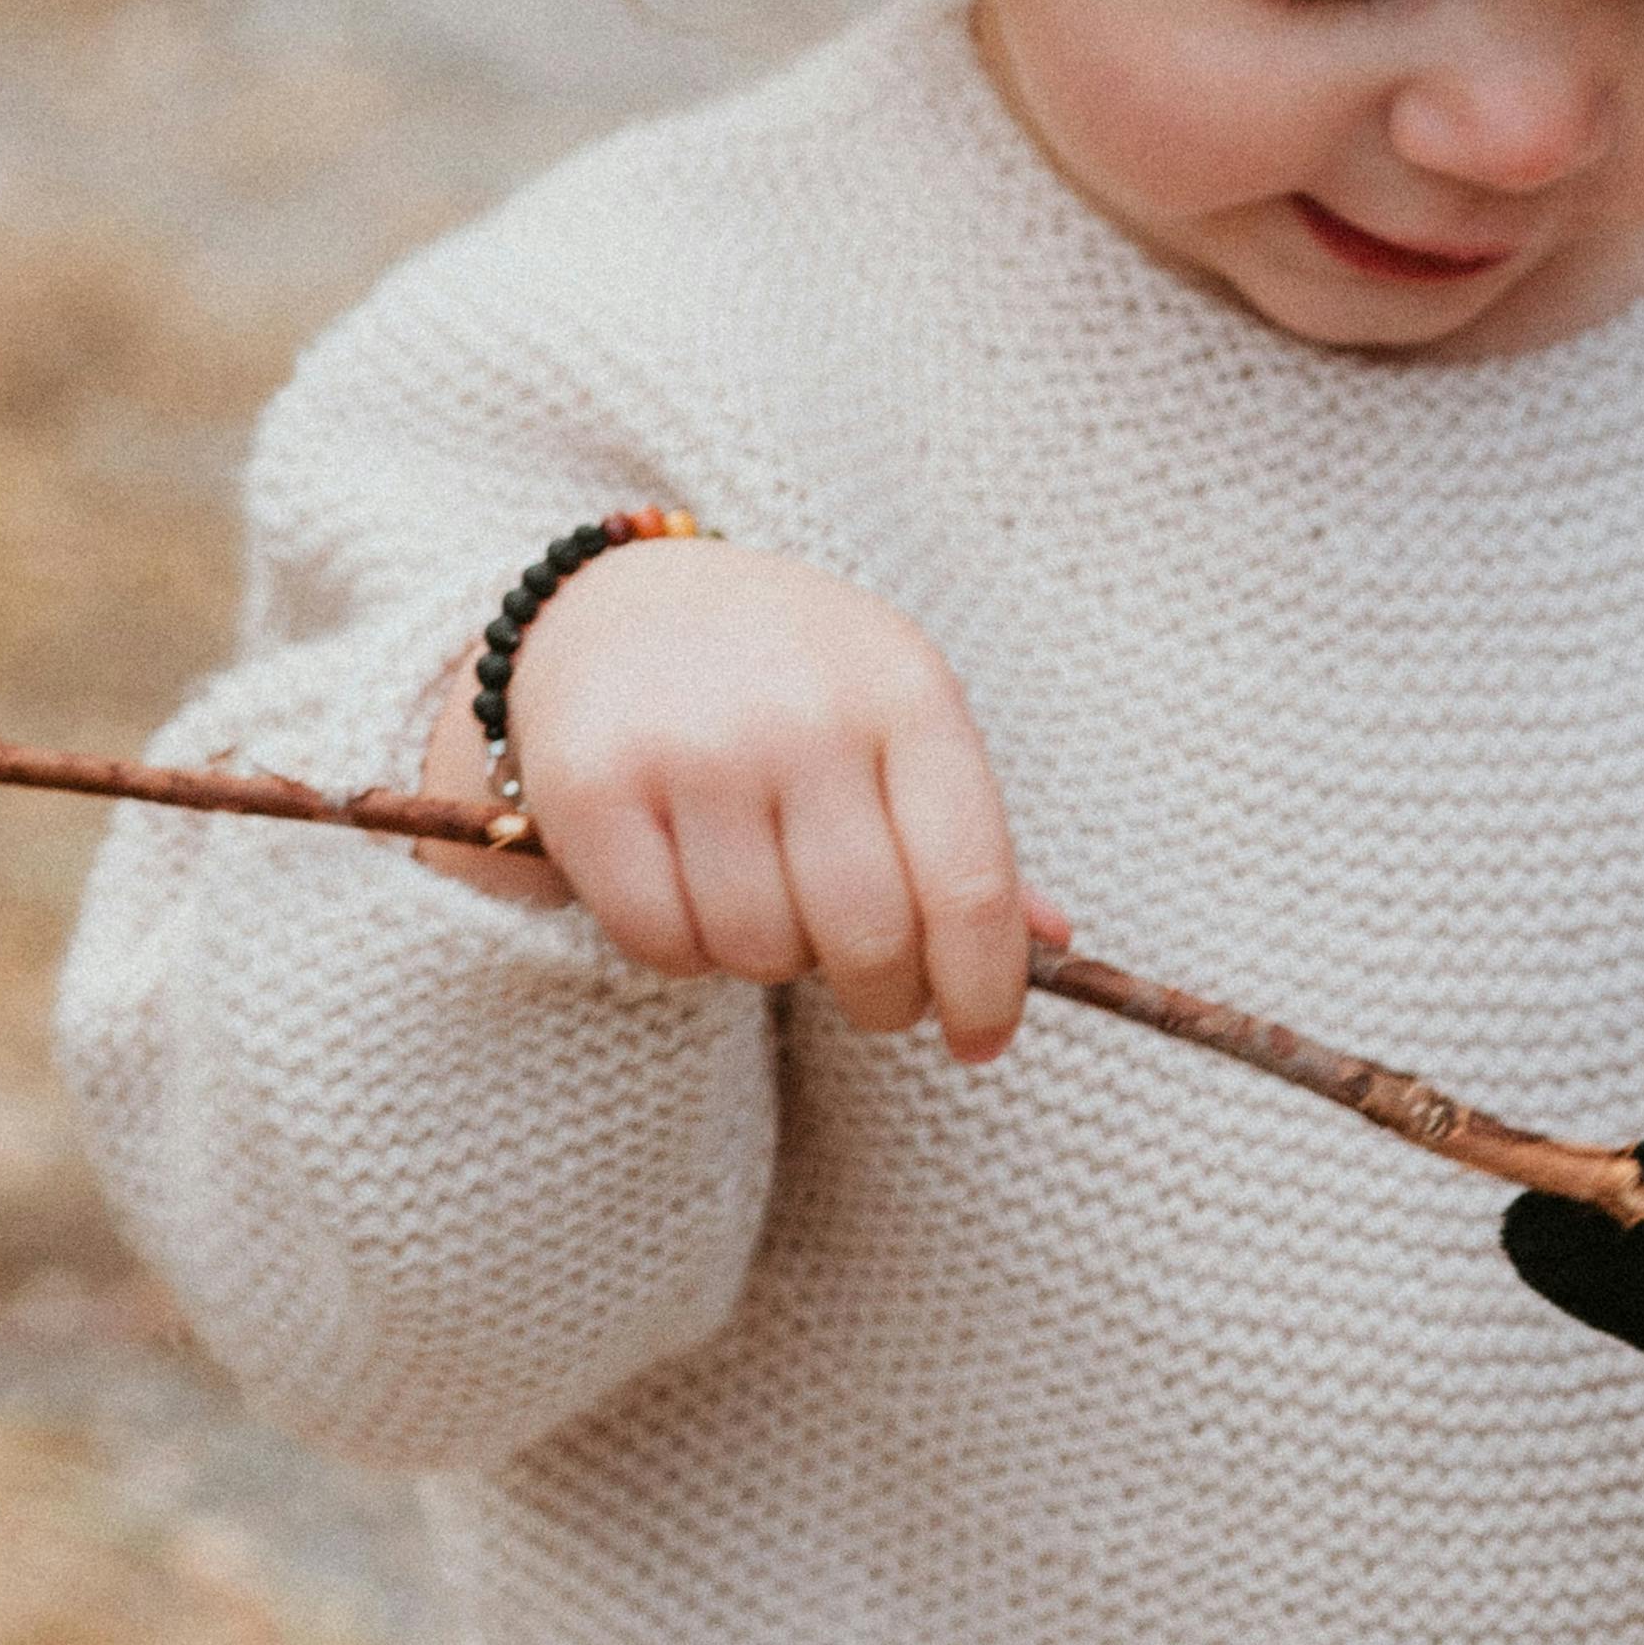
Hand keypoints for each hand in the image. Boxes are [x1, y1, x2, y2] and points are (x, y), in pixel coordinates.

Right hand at [412, 544, 1051, 1059]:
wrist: (622, 600)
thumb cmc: (791, 681)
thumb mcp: (897, 719)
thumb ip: (966, 835)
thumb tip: (1051, 946)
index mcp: (906, 694)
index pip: (969, 885)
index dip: (985, 991)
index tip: (983, 1044)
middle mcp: (802, 716)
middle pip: (869, 940)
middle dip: (884, 999)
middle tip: (876, 995)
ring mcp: (693, 748)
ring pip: (761, 952)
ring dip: (772, 963)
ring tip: (766, 901)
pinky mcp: (592, 788)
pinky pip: (664, 944)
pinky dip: (685, 952)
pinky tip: (691, 894)